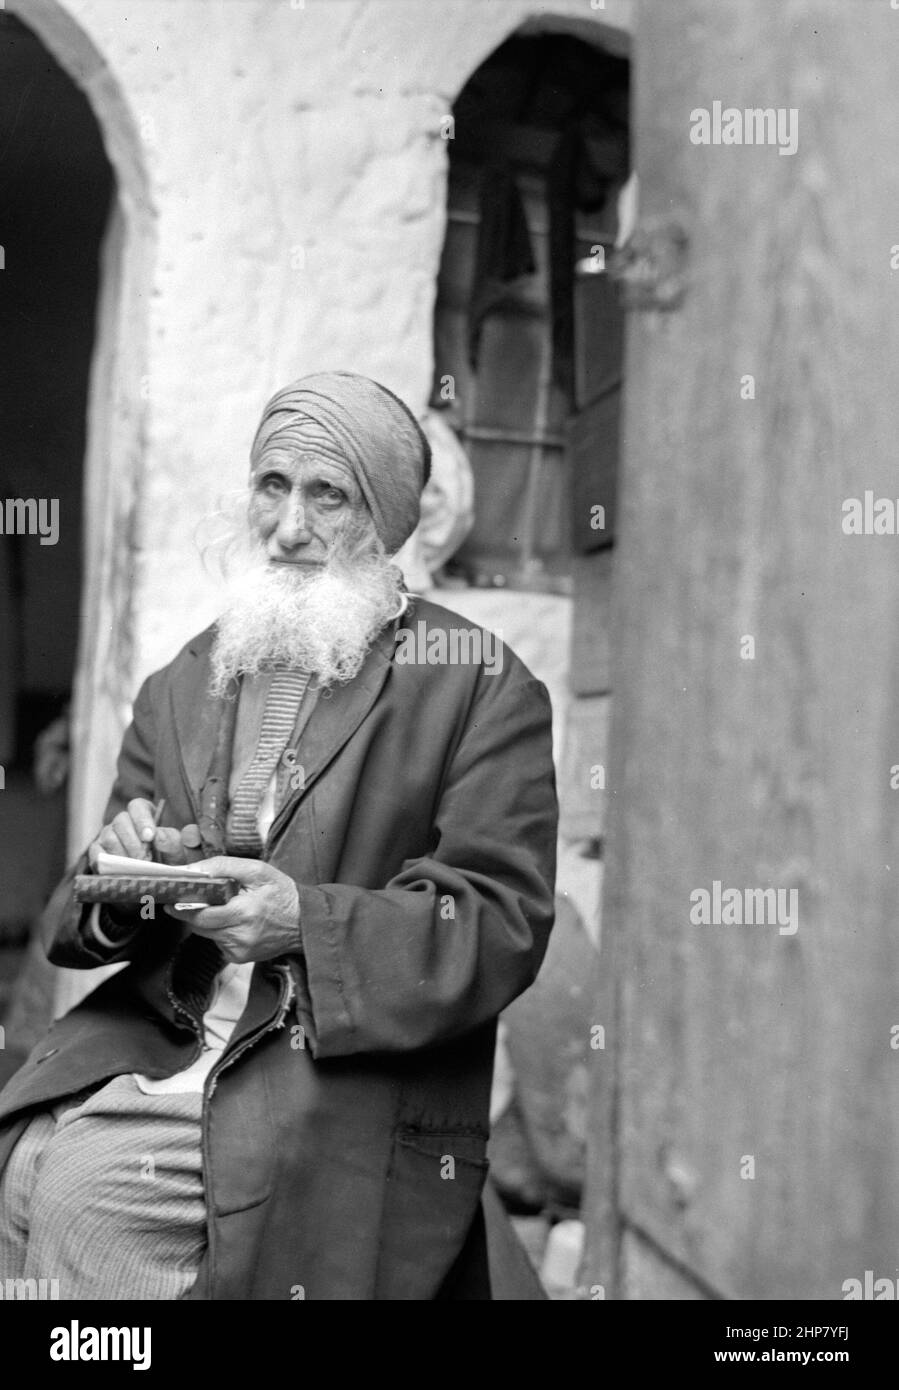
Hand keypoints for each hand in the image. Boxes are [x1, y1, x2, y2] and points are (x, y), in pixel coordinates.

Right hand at [88, 798, 204, 869]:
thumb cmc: (168, 860)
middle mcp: (123, 821)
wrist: (155, 879)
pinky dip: (107, 863)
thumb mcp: (177, 852)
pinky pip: (96, 853)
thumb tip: (158, 836)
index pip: (138, 807)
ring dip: (122, 854)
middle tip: (145, 860)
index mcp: (144, 814)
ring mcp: (108, 835)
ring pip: (109, 837)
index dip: (142, 820)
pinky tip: (119, 872)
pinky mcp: (97, 851)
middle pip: (121, 821)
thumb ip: (172, 841)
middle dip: (133, 842)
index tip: (150, 837)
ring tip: (136, 868)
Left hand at [165, 857, 300, 963]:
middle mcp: (240, 936)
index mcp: (244, 913)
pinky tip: (235, 922)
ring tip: (223, 907)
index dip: (183, 907)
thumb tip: (193, 870)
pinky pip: (218, 942)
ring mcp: (240, 951)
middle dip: (192, 912)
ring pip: (208, 934)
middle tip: (186, 900)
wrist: (305, 922)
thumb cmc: (282, 893)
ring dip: (208, 920)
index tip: (170, 900)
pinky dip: (220, 931)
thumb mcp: (257, 871)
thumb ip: (223, 867)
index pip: (201, 915)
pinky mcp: (240, 958)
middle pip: (200, 926)